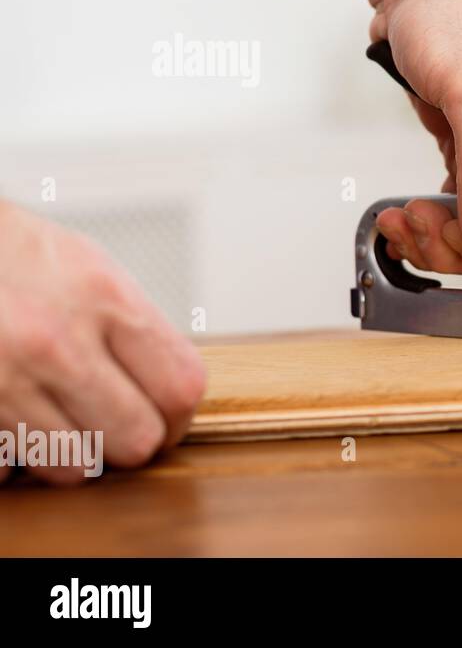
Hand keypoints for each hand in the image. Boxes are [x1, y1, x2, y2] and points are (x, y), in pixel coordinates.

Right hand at [0, 202, 206, 484]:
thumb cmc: (16, 256)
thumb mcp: (91, 270)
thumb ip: (134, 331)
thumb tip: (171, 397)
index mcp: (106, 300)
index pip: (180, 389)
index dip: (179, 417)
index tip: (168, 420)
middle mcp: (57, 341)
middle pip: (135, 439)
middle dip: (128, 441)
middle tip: (111, 424)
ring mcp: (5, 379)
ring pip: (73, 466)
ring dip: (69, 453)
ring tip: (55, 415)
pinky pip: (9, 469)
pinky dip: (14, 457)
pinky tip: (12, 420)